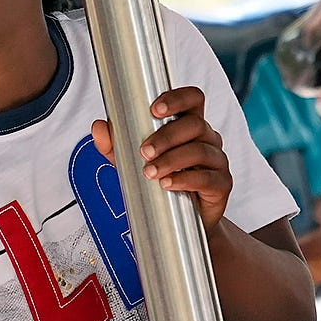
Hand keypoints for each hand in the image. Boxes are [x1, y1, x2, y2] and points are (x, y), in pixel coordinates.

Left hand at [92, 87, 237, 228]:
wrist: (179, 222)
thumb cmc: (160, 181)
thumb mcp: (132, 161)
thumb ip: (115, 144)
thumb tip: (99, 127)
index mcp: (189, 124)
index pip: (192, 99)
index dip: (176, 99)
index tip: (154, 109)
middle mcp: (207, 138)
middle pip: (194, 124)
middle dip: (166, 136)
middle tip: (144, 151)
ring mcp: (217, 160)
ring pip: (200, 150)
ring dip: (172, 159)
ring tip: (150, 172)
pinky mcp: (221, 184)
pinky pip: (208, 178)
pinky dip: (185, 180)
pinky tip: (167, 184)